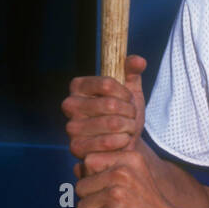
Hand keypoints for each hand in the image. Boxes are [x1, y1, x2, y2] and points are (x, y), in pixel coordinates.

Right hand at [61, 54, 147, 175]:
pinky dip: (123, 141)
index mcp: (78, 86)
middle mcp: (69, 104)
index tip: (128, 100)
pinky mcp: (76, 147)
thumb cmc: (124, 112)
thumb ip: (132, 72)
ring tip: (128, 128)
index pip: (108, 84)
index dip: (125, 94)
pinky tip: (122, 141)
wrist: (125, 141)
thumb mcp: (131, 90)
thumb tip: (139, 60)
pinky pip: (108, 142)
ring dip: (129, 127)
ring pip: (112, 123)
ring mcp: (71, 127)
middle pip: (111, 105)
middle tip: (130, 118)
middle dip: (129, 112)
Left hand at [75, 147, 181, 207]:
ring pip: (81, 206)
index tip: (108, 189)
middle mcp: (122, 173)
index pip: (89, 160)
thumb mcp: (136, 178)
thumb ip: (108, 170)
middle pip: (81, 185)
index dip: (92, 177)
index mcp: (129, 159)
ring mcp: (116, 194)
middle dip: (91, 200)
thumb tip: (77, 167)